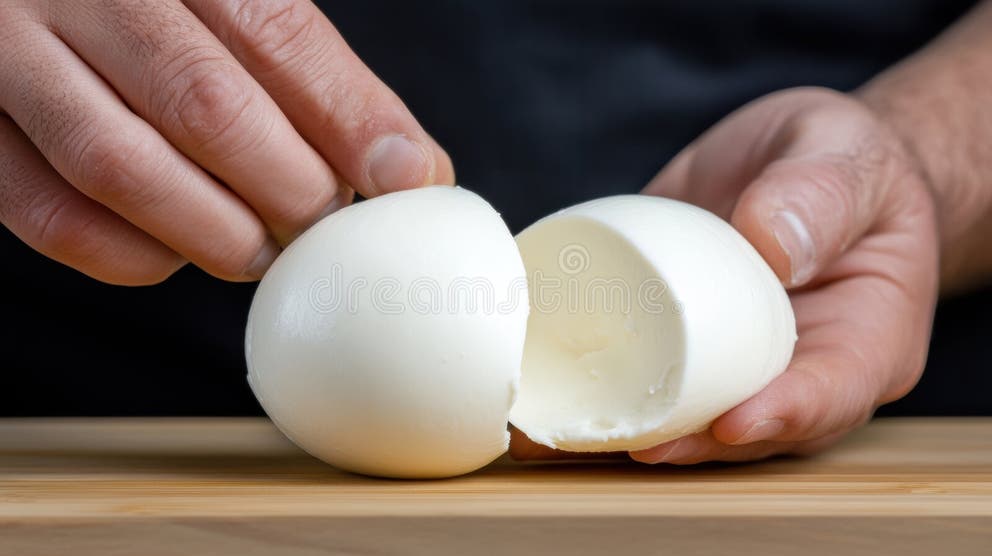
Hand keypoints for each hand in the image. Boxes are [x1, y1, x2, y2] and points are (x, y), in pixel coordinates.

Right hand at [0, 0, 453, 283]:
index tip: (407, 179)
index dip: (350, 118)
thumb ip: (307, 70)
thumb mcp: (224, 1)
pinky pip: (52, 216)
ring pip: (124, 168)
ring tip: (265, 251)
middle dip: (290, 188)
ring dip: (218, 234)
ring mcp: (6, 56)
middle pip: (207, 106)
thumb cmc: (148, 9)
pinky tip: (177, 253)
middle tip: (324, 224)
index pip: (275, 33)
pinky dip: (134, 255)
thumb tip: (407, 167)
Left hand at [511, 87, 938, 462]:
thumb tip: (769, 243)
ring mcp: (729, 363)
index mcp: (864, 337)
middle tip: (629, 444)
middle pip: (748, 426)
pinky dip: (590, 383)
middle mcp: (795, 368)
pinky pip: (638, 370)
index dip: (785, 414)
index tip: (732, 422)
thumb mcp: (846, 154)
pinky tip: (538, 386)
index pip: (835, 390)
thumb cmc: (841, 159)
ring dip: (620, 430)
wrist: (796, 162)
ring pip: (682, 414)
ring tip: (559, 432)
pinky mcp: (674, 342)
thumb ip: (821, 194)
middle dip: (686, 442)